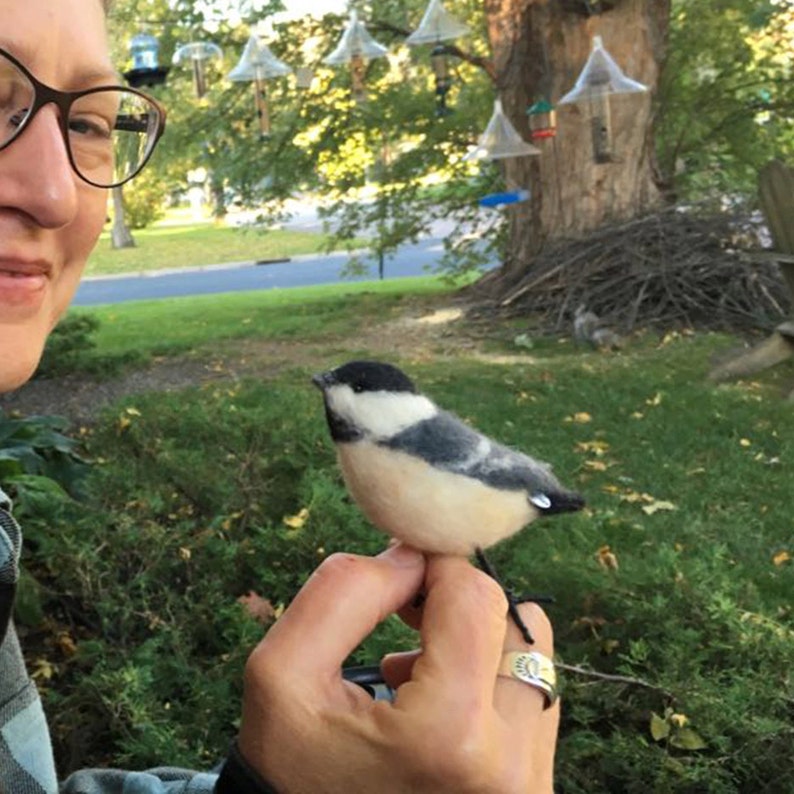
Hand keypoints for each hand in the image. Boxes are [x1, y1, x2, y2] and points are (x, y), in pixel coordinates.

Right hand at [237, 544, 558, 792]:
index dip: (435, 566)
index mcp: (450, 733)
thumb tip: (414, 554)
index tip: (399, 577)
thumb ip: (344, 592)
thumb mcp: (282, 673)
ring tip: (418, 670)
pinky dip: (490, 683)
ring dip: (479, 643)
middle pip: (517, 623)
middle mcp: (511, 767)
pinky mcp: (536, 791)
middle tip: (405, 618)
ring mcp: (531, 786)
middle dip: (458, 605)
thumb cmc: (292, 770)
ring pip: (532, 659)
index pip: (475, 596)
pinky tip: (438, 703)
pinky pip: (534, 701)